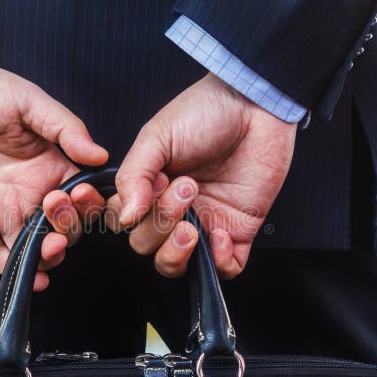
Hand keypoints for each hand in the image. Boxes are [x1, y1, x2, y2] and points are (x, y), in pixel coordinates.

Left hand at [0, 36, 107, 289]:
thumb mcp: (27, 101)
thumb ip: (65, 127)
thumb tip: (100, 155)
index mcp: (49, 164)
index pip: (80, 196)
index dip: (87, 203)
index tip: (80, 195)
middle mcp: (29, 192)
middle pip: (62, 226)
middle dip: (69, 228)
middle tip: (56, 210)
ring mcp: (0, 209)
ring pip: (35, 247)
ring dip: (49, 255)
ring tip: (50, 248)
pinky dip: (16, 270)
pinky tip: (33, 278)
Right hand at [109, 73, 295, 277]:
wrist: (255, 107)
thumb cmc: (205, 112)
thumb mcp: (157, 136)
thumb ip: (134, 175)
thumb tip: (126, 217)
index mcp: (148, 188)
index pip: (122, 221)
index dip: (128, 216)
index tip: (148, 188)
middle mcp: (172, 210)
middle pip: (144, 245)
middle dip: (159, 224)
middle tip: (185, 187)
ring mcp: (204, 222)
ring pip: (174, 264)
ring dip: (177, 251)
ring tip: (193, 224)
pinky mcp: (237, 232)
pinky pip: (223, 269)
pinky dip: (217, 262)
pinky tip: (219, 235)